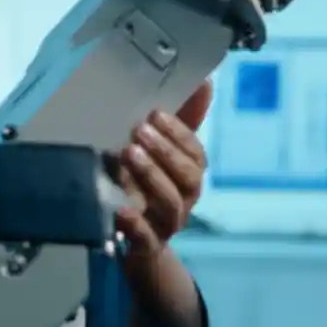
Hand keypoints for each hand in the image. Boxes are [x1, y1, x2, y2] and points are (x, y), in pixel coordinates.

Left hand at [114, 80, 213, 256]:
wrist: (139, 243)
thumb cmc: (151, 188)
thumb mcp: (164, 155)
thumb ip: (183, 121)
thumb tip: (205, 81)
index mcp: (190, 177)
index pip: (195, 154)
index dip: (179, 134)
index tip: (156, 114)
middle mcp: (185, 200)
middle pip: (187, 178)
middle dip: (165, 152)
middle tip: (139, 130)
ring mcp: (167, 224)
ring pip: (171, 203)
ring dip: (152, 176)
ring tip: (129, 154)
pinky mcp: (147, 245)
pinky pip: (146, 237)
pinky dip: (135, 223)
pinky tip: (121, 209)